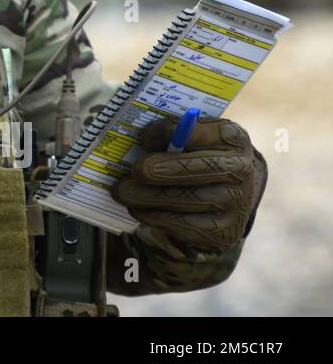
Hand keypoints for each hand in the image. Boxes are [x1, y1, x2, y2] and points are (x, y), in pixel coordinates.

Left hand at [114, 115, 266, 252]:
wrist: (229, 192)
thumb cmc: (199, 156)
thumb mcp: (192, 138)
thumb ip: (171, 133)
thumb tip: (144, 139)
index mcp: (232, 138)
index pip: (199, 132)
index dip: (169, 133)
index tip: (142, 138)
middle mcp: (241, 169)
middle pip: (197, 169)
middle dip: (159, 171)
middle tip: (132, 172)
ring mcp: (236, 203)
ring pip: (188, 199)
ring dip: (149, 197)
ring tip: (123, 192)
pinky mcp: (225, 231)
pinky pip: (186, 225)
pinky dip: (157, 218)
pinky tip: (138, 210)